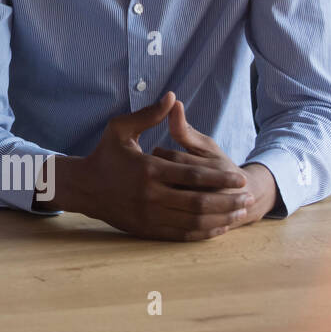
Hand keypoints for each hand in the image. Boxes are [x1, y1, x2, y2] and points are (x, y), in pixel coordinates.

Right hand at [58, 91, 251, 239]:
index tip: (240, 178)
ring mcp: (149, 215)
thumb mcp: (120, 129)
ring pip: (193, 221)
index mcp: (147, 169)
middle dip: (227, 201)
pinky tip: (218, 227)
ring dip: (220, 218)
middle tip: (247, 198)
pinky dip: (203, 232)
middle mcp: (150, 194)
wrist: (83, 187)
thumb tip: (173, 97)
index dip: (220, 178)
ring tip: (238, 213)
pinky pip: (181, 234)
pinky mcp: (147, 229)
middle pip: (198, 202)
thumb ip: (148, 115)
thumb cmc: (104, 155)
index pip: (193, 176)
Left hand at [153, 98, 276, 228]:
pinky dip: (164, 212)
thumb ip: (186, 129)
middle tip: (153, 171)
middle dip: (158, 176)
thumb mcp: (205, 146)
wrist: (245, 196)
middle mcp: (211, 191)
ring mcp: (207, 212)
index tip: (156, 153)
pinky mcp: (201, 228)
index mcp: (210, 167)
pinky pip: (178, 225)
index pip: (172, 159)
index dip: (159, 154)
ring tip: (159, 184)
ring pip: (173, 205)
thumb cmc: (217, 165)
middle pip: (170, 183)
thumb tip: (173, 101)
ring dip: (161, 194)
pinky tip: (161, 204)